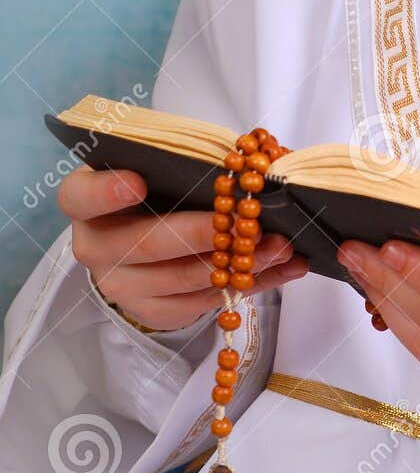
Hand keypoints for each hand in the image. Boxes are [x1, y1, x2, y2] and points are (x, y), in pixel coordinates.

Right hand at [59, 164, 308, 330]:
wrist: (141, 236)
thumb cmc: (154, 189)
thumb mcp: (157, 166)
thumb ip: (186, 161)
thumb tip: (250, 162)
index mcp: (85, 201)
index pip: (81, 197)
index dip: (106, 192)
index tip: (137, 182)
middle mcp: (95, 247)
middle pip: (146, 244)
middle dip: (204, 233)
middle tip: (248, 222)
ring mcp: (120, 285)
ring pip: (183, 279)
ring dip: (240, 263)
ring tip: (282, 245)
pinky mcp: (152, 311)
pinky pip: (204, 303)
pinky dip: (251, 284)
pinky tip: (285, 268)